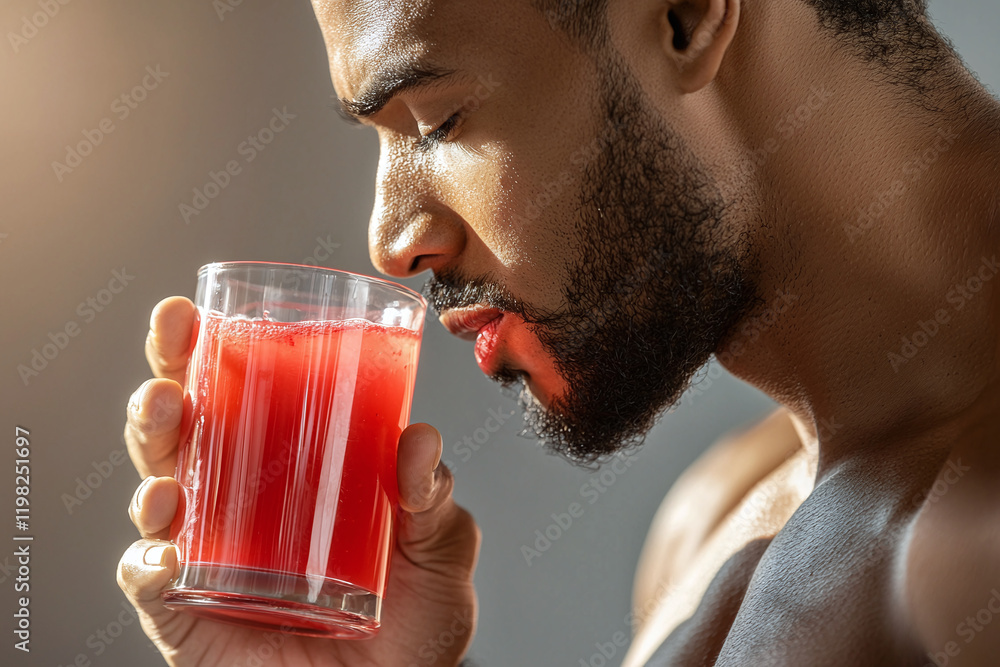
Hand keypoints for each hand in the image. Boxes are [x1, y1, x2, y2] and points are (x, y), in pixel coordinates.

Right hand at [118, 296, 480, 665]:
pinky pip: (150, 583)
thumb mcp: (438, 545)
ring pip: (157, 491)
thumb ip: (434, 496)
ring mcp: (210, 556)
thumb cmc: (415, 618)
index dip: (207, 352)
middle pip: (185, 432)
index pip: (238, 398)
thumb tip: (420, 440)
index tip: (197, 311)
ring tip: (171, 421)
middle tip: (174, 350)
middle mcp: (238, 503)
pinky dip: (148, 561)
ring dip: (152, 451)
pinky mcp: (190, 614)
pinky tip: (168, 547)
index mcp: (288, 468)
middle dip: (166, 382)